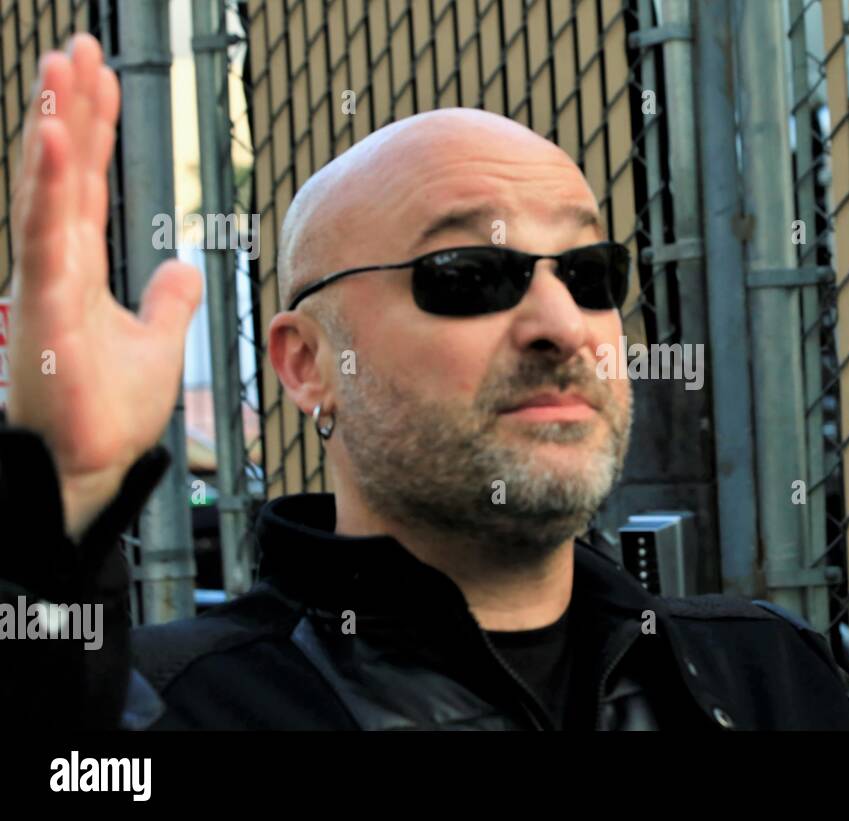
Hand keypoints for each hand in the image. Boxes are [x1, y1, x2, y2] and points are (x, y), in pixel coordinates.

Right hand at [7, 35, 201, 541]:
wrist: (92, 465)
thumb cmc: (108, 410)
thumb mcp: (154, 342)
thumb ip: (166, 301)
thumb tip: (182, 266)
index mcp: (78, 266)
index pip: (86, 182)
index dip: (92, 128)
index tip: (97, 74)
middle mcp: (56, 265)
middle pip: (65, 172)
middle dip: (71, 108)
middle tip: (77, 45)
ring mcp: (46, 284)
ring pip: (50, 191)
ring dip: (56, 127)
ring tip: (63, 69)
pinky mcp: (45, 310)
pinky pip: (47, 238)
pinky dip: (49, 188)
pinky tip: (53, 141)